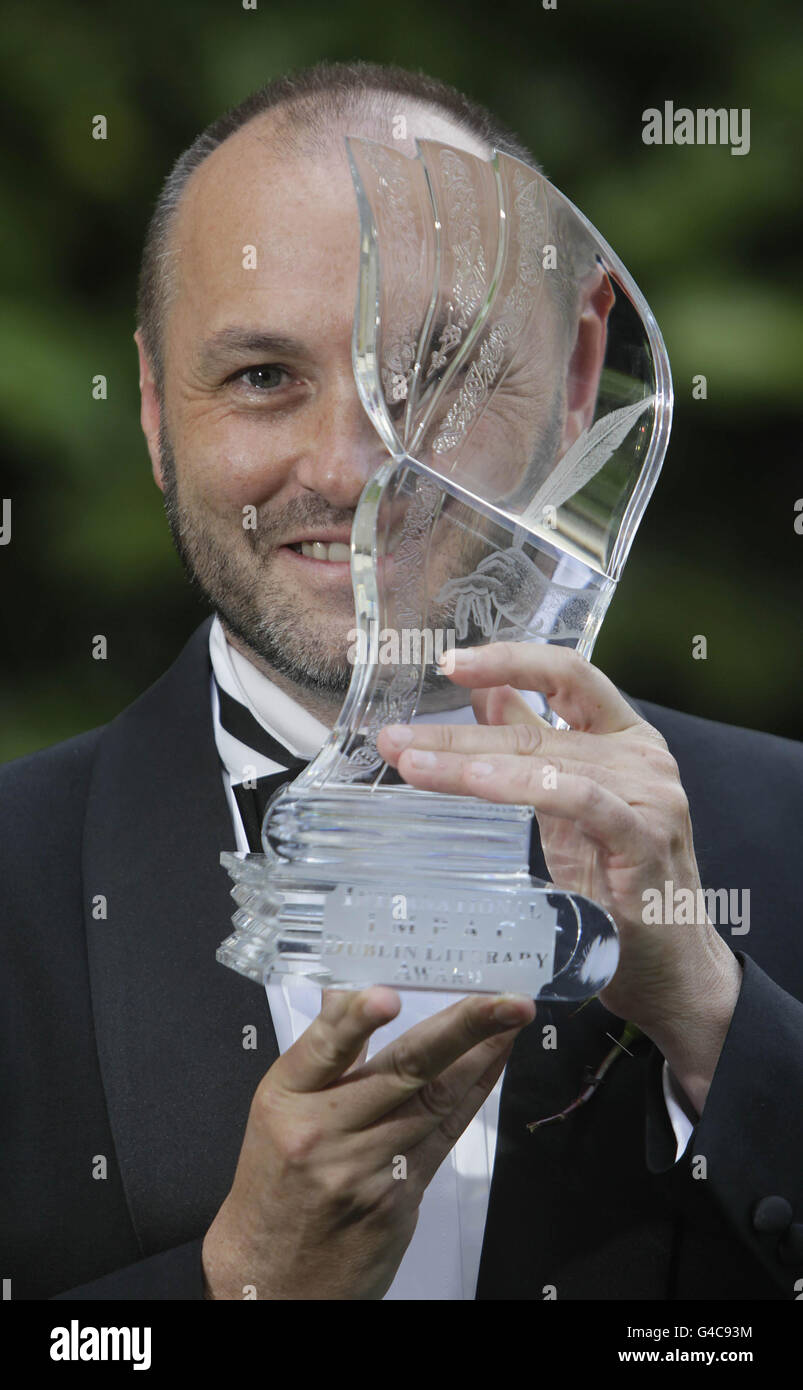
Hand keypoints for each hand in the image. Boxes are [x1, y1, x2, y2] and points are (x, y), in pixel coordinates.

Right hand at [202, 985, 533, 1299]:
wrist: (274, 1281)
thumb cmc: (273, 1187)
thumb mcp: (276, 1113)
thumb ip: (321, 1058)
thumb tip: (349, 995)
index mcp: (285, 1101)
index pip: (324, 1050)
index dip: (356, 1021)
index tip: (388, 996)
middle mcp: (326, 1132)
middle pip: (401, 1071)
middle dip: (461, 1029)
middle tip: (504, 1001)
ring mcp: (367, 1167)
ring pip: (434, 1099)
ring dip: (481, 1054)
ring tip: (513, 1017)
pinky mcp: (400, 1197)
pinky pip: (445, 1133)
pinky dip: (473, 1092)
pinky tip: (494, 1062)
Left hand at [376, 642, 741, 1112]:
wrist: (668, 969)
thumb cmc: (616, 887)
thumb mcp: (566, 807)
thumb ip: (534, 749)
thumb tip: (485, 695)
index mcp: (625, 739)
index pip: (568, 674)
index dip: (509, 660)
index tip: (449, 662)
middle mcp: (642, 757)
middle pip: (538, 725)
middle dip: (457, 732)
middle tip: (394, 740)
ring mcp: (649, 795)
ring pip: (546, 758)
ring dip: (469, 761)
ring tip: (412, 765)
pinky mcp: (644, 839)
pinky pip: (578, 799)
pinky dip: (523, 785)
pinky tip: (476, 781)